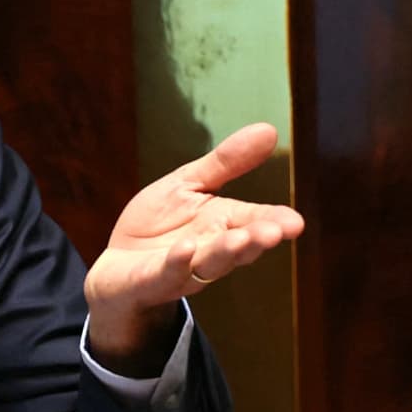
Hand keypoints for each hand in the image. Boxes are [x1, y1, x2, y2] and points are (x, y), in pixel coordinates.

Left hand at [85, 123, 304, 374]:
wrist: (117, 266)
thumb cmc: (159, 225)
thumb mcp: (190, 184)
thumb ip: (227, 163)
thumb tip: (270, 130)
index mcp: (223, 225)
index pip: (255, 222)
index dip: (274, 223)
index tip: (294, 223)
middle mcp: (209, 251)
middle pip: (237, 247)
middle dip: (255, 240)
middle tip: (273, 233)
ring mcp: (183, 270)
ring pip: (209, 264)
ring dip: (225, 253)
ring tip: (239, 239)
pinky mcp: (151, 280)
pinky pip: (166, 274)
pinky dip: (177, 263)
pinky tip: (186, 249)